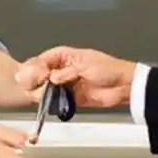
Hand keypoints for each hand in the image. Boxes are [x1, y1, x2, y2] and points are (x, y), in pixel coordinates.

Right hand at [15, 46, 134, 107]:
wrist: (123, 85)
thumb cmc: (109, 69)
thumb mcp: (85, 64)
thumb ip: (66, 72)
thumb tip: (52, 78)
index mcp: (66, 56)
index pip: (43, 59)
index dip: (36, 66)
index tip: (34, 73)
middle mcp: (63, 69)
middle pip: (41, 74)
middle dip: (37, 79)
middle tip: (38, 84)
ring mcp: (66, 84)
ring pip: (46, 88)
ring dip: (43, 91)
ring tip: (45, 93)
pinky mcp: (71, 97)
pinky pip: (56, 100)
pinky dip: (52, 101)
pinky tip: (51, 101)